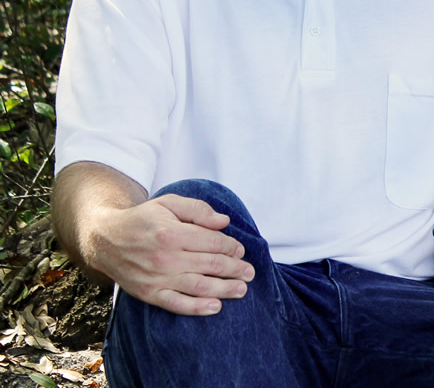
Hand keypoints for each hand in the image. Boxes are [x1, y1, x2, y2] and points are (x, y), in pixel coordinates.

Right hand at [90, 194, 254, 315]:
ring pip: (199, 286)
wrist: (105, 239)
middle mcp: (166, 258)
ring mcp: (157, 278)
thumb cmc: (142, 219)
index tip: (241, 251)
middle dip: (235, 269)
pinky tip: (215, 307)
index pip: (212, 242)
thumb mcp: (169, 203)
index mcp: (172, 233)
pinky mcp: (149, 294)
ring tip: (242, 289)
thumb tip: (224, 221)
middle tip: (250, 272)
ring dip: (224, 289)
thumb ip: (198, 209)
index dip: (231, 247)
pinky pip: (177, 304)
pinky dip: (198, 308)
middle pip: (210, 265)